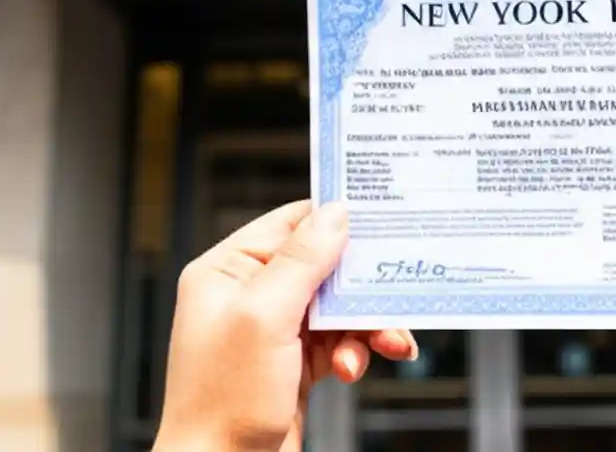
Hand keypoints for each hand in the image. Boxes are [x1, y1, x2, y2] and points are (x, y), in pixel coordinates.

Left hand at [153, 200, 417, 451]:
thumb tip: (334, 212)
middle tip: (393, 290)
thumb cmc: (222, 403)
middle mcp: (249, 297)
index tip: (378, 218)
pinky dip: (356, 351)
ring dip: (365, 324)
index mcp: (227, 272)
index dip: (334, 220)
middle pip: (323, 267)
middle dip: (360, 284)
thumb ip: (302, 261)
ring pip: (338, 307)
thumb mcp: (264, 317)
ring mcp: (273, 333)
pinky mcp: (294, 364)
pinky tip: (355, 367)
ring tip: (384, 341)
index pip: (289, 224)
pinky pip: (339, 341)